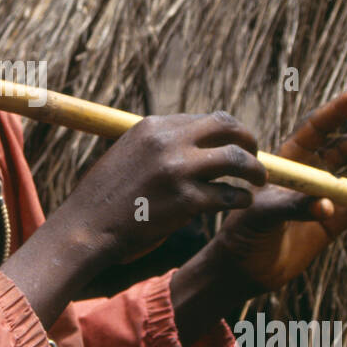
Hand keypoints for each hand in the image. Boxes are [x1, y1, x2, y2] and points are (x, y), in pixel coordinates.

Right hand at [55, 112, 268, 267]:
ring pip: (236, 159)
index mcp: (153, 126)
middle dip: (249, 141)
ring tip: (259, 181)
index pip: (208, 119)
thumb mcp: (129, 154)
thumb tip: (197, 144)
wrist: (87, 227)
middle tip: (256, 157)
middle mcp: (167, 141)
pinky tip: (241, 202)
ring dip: (255, 170)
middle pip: (227, 128)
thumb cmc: (108, 198)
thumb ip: (160, 146)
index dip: (230, 132)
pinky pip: (229, 194)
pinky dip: (241, 198)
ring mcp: (177, 170)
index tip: (238, 145)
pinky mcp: (185, 200)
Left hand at [196, 88, 346, 300]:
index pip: (317, 128)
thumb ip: (293, 206)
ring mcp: (327, 195)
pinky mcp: (337, 221)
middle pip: (345, 151)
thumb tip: (327, 206)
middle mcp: (311, 172)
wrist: (246, 267)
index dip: (339, 109)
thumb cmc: (244, 232)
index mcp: (290, 159)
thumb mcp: (262, 214)